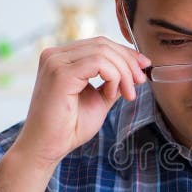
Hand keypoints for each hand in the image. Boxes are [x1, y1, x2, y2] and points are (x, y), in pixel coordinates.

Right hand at [0, 37, 149, 191]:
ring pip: (103, 52)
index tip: (144, 68)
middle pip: (103, 44)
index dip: (125, 53)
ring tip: (128, 94)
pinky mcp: (60, 73)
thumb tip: (134, 70)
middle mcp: (55, 55)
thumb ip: (112, 82)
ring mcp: (55, 62)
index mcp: (62, 58)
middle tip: (141, 82)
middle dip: (129, 62)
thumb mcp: (99, 99)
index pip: (100, 44)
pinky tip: (112, 94)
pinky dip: (114, 77)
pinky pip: (99, 63)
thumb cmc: (68, 127)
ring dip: (124, 72)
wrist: (47, 148)